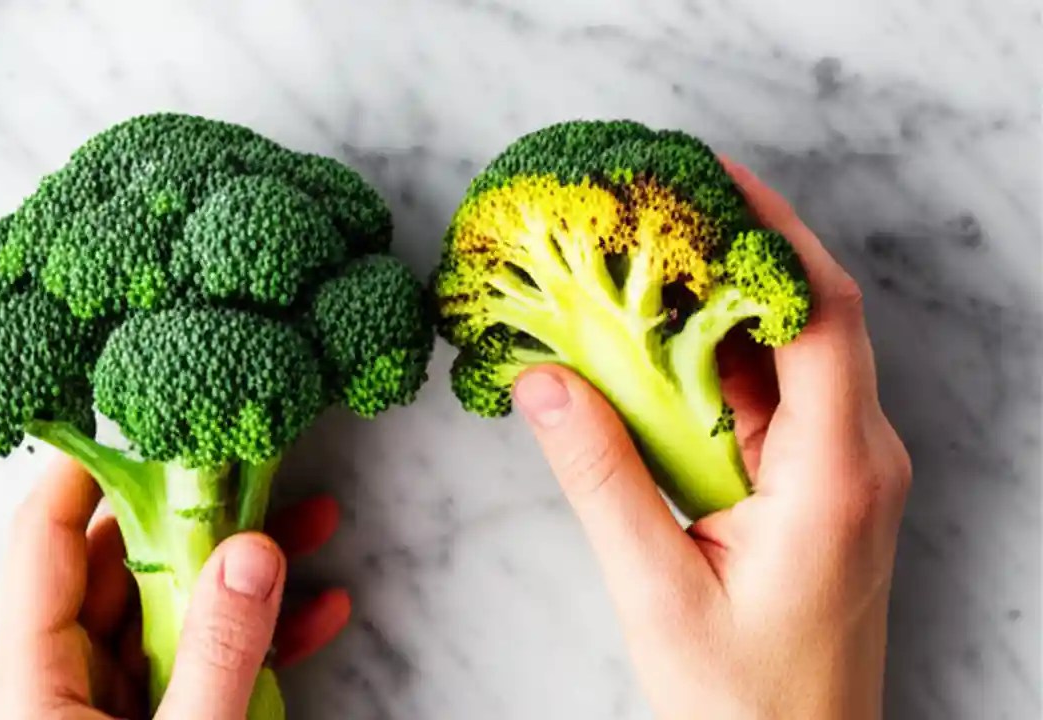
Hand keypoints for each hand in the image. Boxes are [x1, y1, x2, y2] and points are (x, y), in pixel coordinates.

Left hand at [0, 457, 350, 718]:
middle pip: (119, 566)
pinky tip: (316, 615)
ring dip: (241, 578)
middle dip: (200, 518)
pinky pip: (192, 667)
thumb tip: (252, 552)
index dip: (87, 465)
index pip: (45, 536)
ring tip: (313, 529)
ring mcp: (99, 705)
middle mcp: (54, 680)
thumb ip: (216, 654)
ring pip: (166, 612)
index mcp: (30, 675)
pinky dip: (251, 642)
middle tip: (260, 471)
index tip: (147, 416)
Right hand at [513, 159, 911, 719]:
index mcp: (837, 478)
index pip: (823, 319)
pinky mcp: (822, 491)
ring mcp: (847, 476)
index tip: (714, 179)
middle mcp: (860, 462)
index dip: (775, 235)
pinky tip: (662, 351)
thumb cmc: (742, 704)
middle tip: (665, 205)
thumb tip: (541, 381)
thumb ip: (600, 478)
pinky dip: (723, 366)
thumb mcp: (656, 589)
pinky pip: (778, 405)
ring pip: (792, 361)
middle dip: (744, 253)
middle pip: (814, 322)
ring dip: (726, 310)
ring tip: (650, 263)